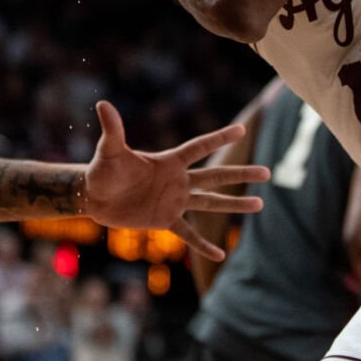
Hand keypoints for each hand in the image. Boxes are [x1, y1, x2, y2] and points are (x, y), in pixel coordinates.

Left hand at [81, 101, 268, 259]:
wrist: (94, 196)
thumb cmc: (102, 170)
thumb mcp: (110, 151)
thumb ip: (113, 130)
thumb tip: (102, 104)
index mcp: (168, 162)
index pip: (199, 147)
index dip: (218, 138)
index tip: (241, 129)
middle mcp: (177, 180)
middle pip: (215, 176)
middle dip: (240, 174)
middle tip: (266, 173)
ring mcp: (174, 201)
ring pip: (211, 202)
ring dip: (234, 204)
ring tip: (259, 204)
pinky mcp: (165, 220)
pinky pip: (188, 234)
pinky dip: (203, 245)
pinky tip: (220, 255)